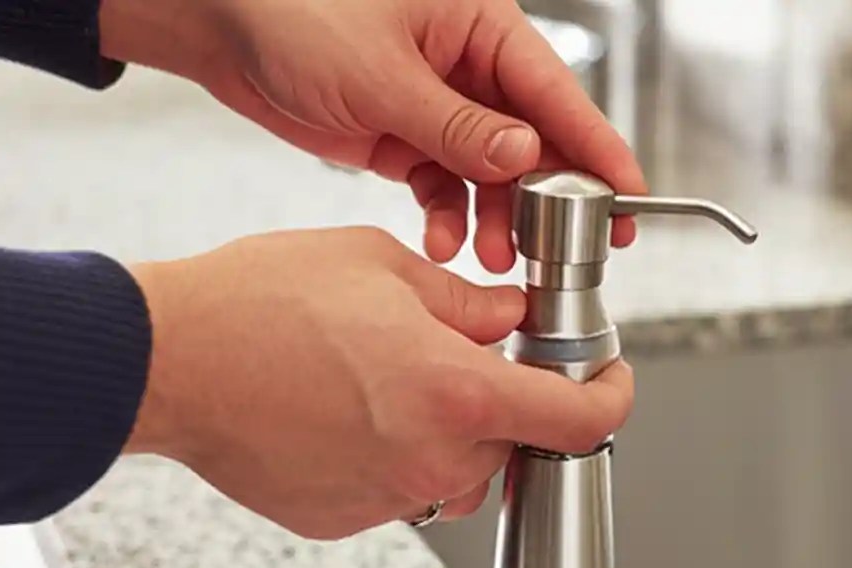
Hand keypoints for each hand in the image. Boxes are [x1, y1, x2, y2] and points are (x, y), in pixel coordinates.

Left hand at [100, 0, 647, 272]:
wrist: (221, 26)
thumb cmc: (295, 11)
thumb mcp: (382, 75)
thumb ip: (458, 126)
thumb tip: (525, 160)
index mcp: (481, 26)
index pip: (557, 93)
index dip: (597, 149)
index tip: (630, 196)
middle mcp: (470, 66)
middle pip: (535, 142)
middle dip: (547, 201)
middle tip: (565, 251)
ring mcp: (441, 104)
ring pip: (493, 174)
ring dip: (496, 219)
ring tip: (492, 259)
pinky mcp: (409, 136)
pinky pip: (448, 185)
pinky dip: (450, 216)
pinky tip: (444, 242)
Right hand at [124, 227, 632, 539]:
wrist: (167, 360)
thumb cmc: (260, 305)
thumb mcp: (382, 268)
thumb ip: (466, 302)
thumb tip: (508, 316)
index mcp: (458, 392)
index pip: (579, 420)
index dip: (610, 397)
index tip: (607, 379)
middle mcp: (432, 456)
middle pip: (514, 442)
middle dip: (503, 398)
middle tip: (460, 354)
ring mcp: (388, 495)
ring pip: (459, 469)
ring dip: (453, 431)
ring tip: (395, 379)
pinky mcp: (346, 517)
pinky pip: (401, 488)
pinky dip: (396, 452)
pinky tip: (352, 410)